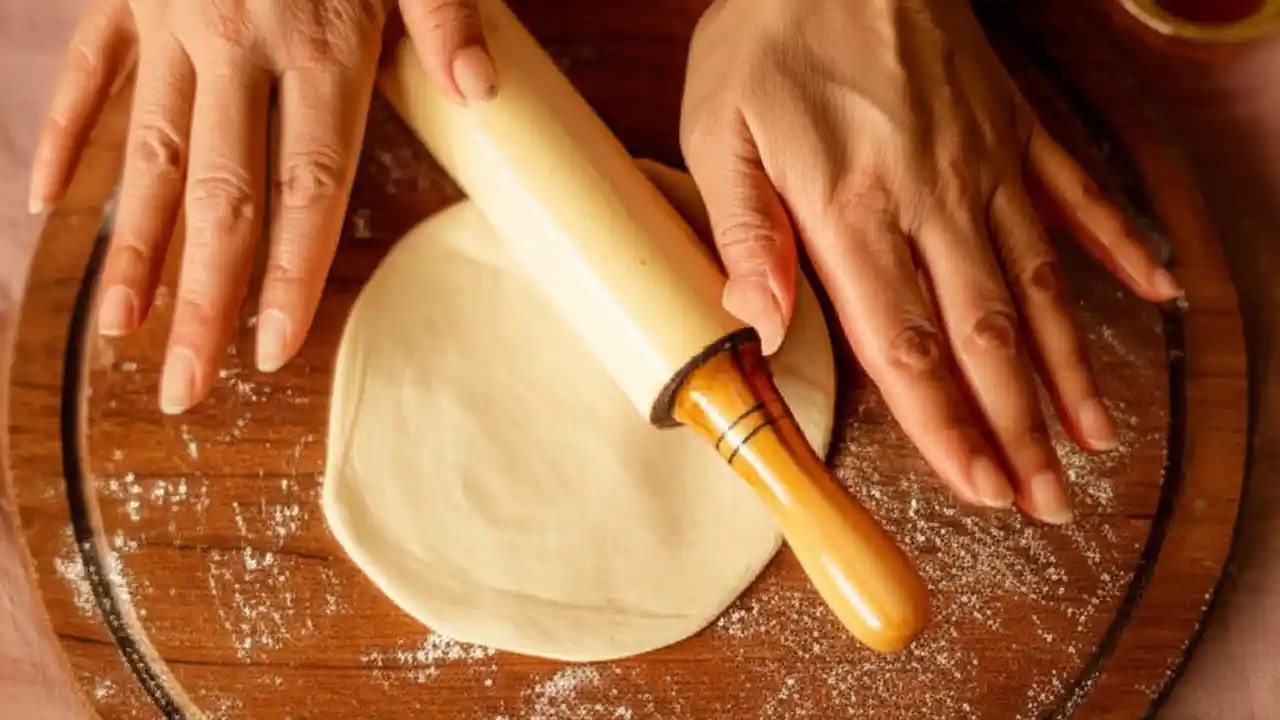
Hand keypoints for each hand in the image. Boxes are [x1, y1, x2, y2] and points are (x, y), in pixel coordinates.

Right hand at [29, 0, 495, 413]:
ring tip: (116, 331)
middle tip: (184, 388)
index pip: (309, 189)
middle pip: (222, 198)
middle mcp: (237, 48)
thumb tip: (479, 93)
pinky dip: (64, 134)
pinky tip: (46, 205)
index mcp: (320, 46)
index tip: (276, 351)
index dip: (295, 276)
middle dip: (202, 300)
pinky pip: (86, 72)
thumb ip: (447, 18)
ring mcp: (170, 22)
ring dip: (130, 248)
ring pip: (146, 154)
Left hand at [680, 0, 1181, 522]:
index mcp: (852, 211)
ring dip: (1068, 367)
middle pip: (983, 336)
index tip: (978, 487)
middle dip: (1016, 428)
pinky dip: (1116, 247)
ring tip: (1094, 438)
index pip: (905, 346)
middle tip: (1046, 500)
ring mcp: (984, 163)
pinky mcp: (1012, 127)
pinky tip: (1155, 293)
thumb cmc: (768, 33)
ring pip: (1038, 283)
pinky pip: (1076, 194)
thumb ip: (744, 232)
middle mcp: (932, 199)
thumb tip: (757, 325)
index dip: (945, 428)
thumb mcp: (719, 128)